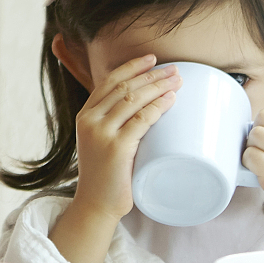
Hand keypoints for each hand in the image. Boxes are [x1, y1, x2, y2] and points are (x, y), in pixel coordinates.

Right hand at [47, 56, 178, 262]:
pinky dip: (158, 107)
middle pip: (124, 87)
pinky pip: (142, 120)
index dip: (132, 67)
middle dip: (152, 75)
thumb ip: (114, 122)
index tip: (152, 59)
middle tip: (175, 70)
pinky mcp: (116, 147)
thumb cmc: (105, 174)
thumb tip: (145, 105)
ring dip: (159, 86)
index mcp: (85, 115)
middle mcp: (90, 120)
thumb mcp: (101, 141)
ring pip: (134, 99)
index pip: (109, 81)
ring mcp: (101, 133)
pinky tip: (171, 100)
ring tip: (178, 81)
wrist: (96, 203)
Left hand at [244, 107, 263, 245]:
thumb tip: (249, 128)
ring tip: (260, 165)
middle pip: (261, 119)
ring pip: (255, 135)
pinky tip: (258, 174)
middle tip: (260, 155)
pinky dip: (248, 164)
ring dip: (250, 150)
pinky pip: (251, 156)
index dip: (260, 127)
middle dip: (254, 136)